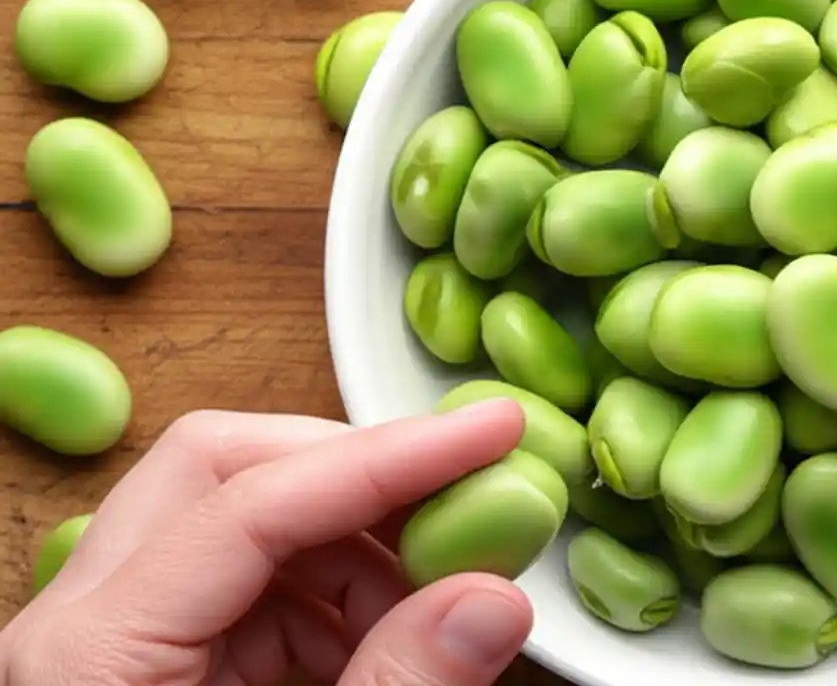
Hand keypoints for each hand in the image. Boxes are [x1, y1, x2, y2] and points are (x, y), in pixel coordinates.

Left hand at [0, 399, 534, 684]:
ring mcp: (115, 637)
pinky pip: (254, 585)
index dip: (385, 457)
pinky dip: (339, 597)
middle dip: (360, 478)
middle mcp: (82, 624)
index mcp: (89, 657)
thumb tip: (496, 599)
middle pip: (224, 471)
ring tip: (440, 602)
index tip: (486, 433)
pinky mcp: (155, 660)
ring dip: (360, 545)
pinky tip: (392, 642)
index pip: (250, 501)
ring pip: (245, 519)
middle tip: (469, 500)